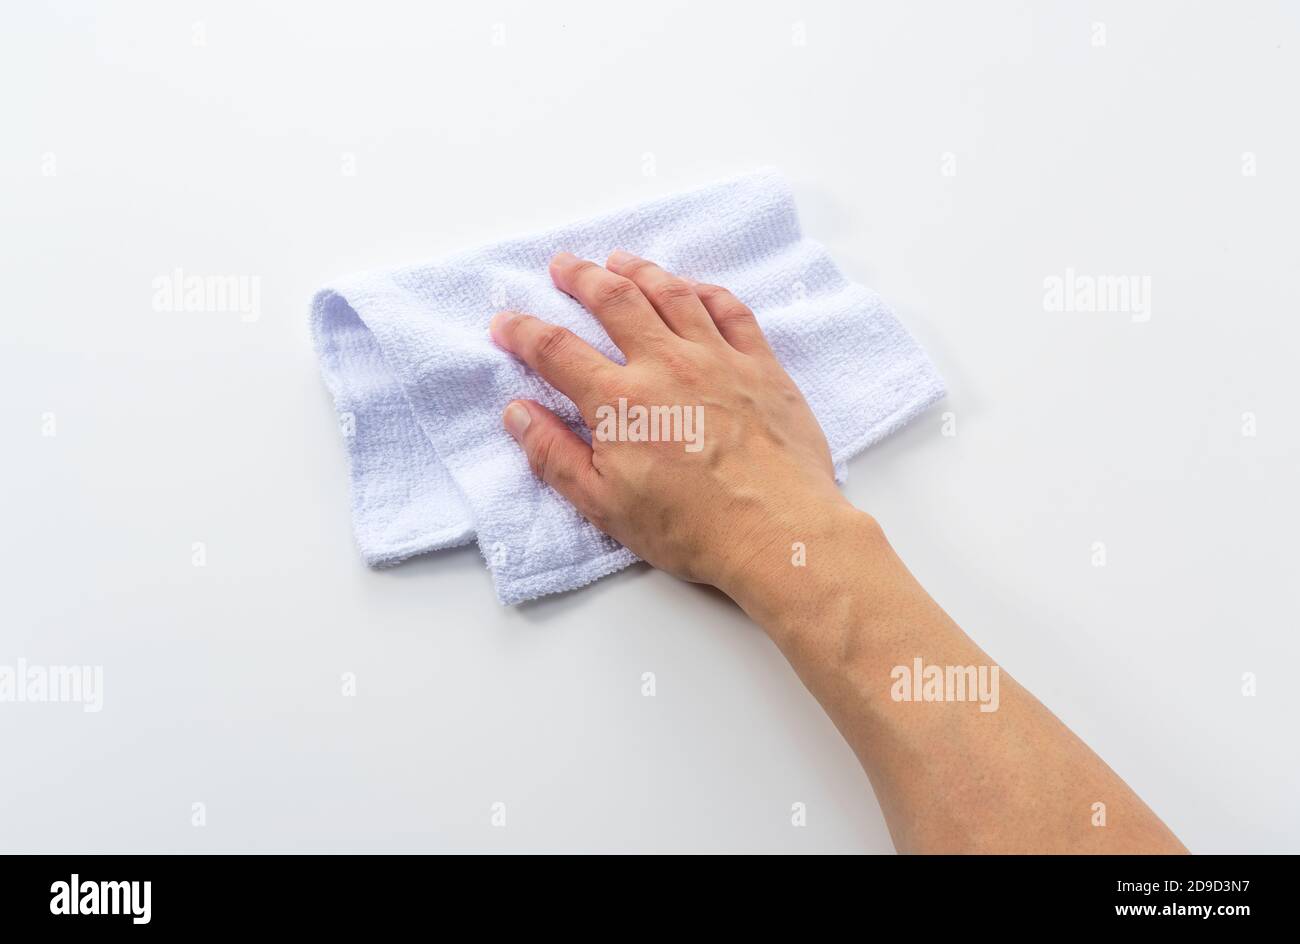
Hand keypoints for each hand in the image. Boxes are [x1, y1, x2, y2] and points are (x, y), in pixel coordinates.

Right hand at [490, 250, 851, 598]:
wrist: (778, 532)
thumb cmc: (692, 528)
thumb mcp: (605, 507)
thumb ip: (555, 456)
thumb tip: (518, 414)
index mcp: (620, 401)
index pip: (557, 351)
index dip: (524, 331)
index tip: (505, 322)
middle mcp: (666, 365)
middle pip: (614, 301)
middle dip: (581, 277)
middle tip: (563, 265)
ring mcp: (717, 359)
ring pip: (672, 294)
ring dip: (640, 271)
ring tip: (619, 260)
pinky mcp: (761, 366)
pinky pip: (730, 310)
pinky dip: (705, 291)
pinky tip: (692, 287)